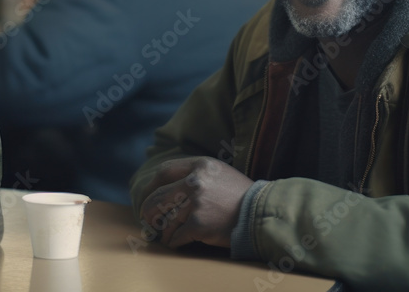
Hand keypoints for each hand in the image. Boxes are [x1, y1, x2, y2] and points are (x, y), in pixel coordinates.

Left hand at [138, 156, 253, 248]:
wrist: (261, 213)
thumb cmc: (240, 196)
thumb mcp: (220, 173)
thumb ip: (196, 173)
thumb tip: (167, 185)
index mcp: (200, 165)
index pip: (164, 171)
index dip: (151, 186)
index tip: (147, 196)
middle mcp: (195, 181)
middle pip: (156, 197)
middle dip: (148, 211)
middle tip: (149, 220)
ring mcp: (196, 203)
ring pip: (164, 220)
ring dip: (165, 231)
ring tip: (169, 235)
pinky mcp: (198, 224)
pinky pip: (175, 237)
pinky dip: (175, 242)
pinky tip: (180, 242)